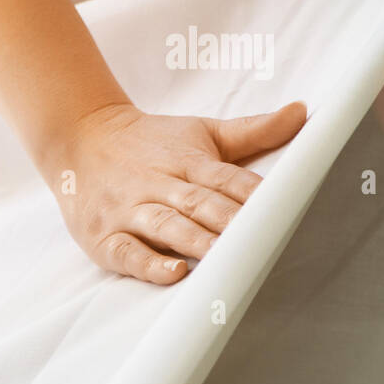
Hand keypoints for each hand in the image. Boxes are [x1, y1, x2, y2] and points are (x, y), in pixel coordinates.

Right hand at [44, 101, 307, 284]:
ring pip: (167, 226)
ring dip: (196, 242)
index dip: (252, 193)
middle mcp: (159, 183)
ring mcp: (130, 210)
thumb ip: (254, 130)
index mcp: (187, 160)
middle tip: (260, 239)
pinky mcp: (104, 236)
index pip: (225, 178)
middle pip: (200, 203)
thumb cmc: (150, 142)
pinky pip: (127, 252)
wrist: (80, 137)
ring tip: (224, 257)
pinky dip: (149, 264)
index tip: (282, 207)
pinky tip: (175, 272)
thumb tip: (303, 110)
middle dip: (229, 221)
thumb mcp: (202, 131)